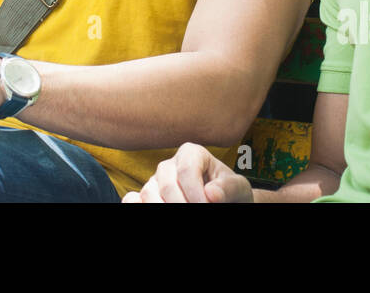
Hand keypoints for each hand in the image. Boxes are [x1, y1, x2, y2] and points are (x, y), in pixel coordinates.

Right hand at [122, 142, 253, 202]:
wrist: (223, 201)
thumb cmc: (229, 193)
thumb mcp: (238, 188)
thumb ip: (230, 187)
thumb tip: (211, 193)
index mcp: (191, 153)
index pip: (187, 171)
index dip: (196, 194)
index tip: (208, 206)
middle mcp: (169, 165)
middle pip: (167, 185)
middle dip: (182, 204)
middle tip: (196, 215)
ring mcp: (155, 181)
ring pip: (149, 193)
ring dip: (162, 207)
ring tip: (179, 216)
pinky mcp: (146, 196)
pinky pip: (131, 199)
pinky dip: (135, 204)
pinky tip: (147, 209)